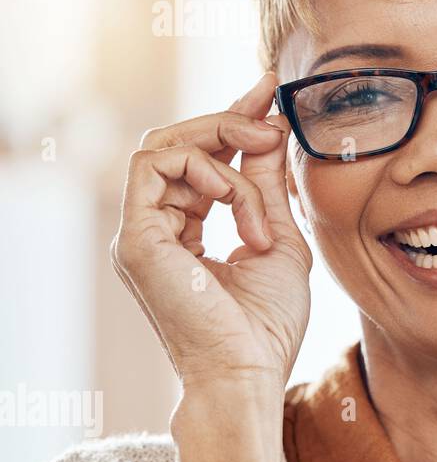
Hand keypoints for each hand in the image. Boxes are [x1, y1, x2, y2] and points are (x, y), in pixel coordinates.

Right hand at [109, 72, 312, 393]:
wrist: (250, 371)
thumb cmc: (266, 324)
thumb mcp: (277, 239)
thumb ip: (266, 186)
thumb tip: (269, 131)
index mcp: (182, 232)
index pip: (199, 158)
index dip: (234, 118)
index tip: (269, 90)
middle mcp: (153, 228)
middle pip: (175, 142)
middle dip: (228, 119)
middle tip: (273, 115)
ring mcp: (138, 233)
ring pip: (166, 147)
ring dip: (224, 149)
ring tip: (263, 173)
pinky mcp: (134, 238)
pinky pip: (157, 166)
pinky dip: (209, 173)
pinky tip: (241, 204)